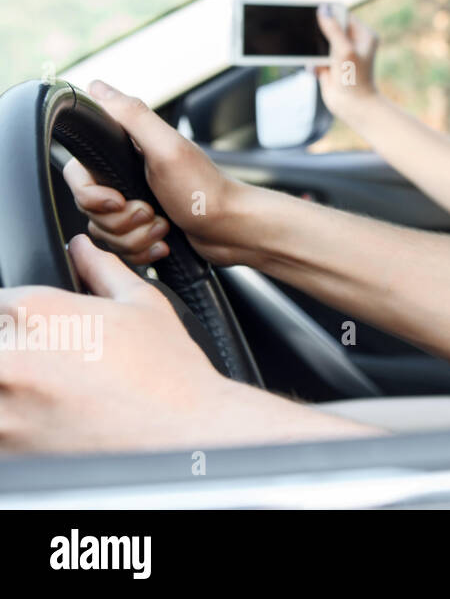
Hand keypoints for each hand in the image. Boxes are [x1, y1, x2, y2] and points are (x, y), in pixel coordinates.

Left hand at [0, 235, 382, 452]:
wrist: (183, 436)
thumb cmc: (169, 374)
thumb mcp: (144, 305)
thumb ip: (102, 270)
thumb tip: (84, 250)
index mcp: (36, 311)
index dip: (21, 319)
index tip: (43, 336)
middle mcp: (9, 356)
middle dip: (18, 354)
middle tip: (57, 369)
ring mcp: (3, 406)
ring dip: (16, 390)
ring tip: (58, 397)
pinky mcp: (6, 447)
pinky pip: (4, 425)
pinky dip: (21, 423)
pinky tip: (58, 421)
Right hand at [62, 80, 248, 265]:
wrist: (232, 231)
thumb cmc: (204, 191)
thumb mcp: (167, 149)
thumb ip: (132, 117)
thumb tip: (97, 87)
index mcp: (128, 153)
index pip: (78, 176)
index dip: (92, 195)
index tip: (117, 200)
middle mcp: (128, 177)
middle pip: (89, 209)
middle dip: (120, 220)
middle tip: (150, 212)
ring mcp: (136, 205)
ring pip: (105, 232)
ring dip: (134, 237)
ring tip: (163, 227)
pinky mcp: (143, 230)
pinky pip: (121, 249)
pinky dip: (143, 250)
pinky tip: (164, 243)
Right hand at [314, 5, 380, 122]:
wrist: (352, 106)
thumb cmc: (355, 78)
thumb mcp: (345, 50)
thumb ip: (333, 30)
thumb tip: (323, 10)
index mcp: (363, 35)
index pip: (343, 16)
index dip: (328, 12)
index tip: (312, 8)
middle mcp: (352, 43)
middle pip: (329, 28)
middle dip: (317, 31)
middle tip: (306, 31)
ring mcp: (340, 55)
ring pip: (319, 43)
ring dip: (312, 48)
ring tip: (318, 59)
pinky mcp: (329, 66)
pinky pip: (314, 57)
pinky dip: (311, 61)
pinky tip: (316, 70)